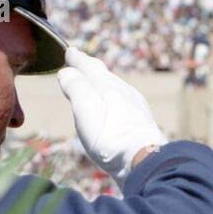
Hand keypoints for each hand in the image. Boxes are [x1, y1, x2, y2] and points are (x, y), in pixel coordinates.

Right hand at [57, 49, 165, 189]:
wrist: (145, 162)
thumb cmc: (112, 138)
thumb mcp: (87, 109)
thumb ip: (76, 88)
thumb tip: (67, 72)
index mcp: (108, 86)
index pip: (90, 66)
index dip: (78, 59)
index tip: (70, 51)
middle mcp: (124, 92)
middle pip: (104, 75)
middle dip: (90, 68)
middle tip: (80, 61)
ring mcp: (135, 107)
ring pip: (115, 87)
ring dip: (102, 83)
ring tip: (94, 82)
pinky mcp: (140, 123)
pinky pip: (123, 102)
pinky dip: (112, 98)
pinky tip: (113, 108)